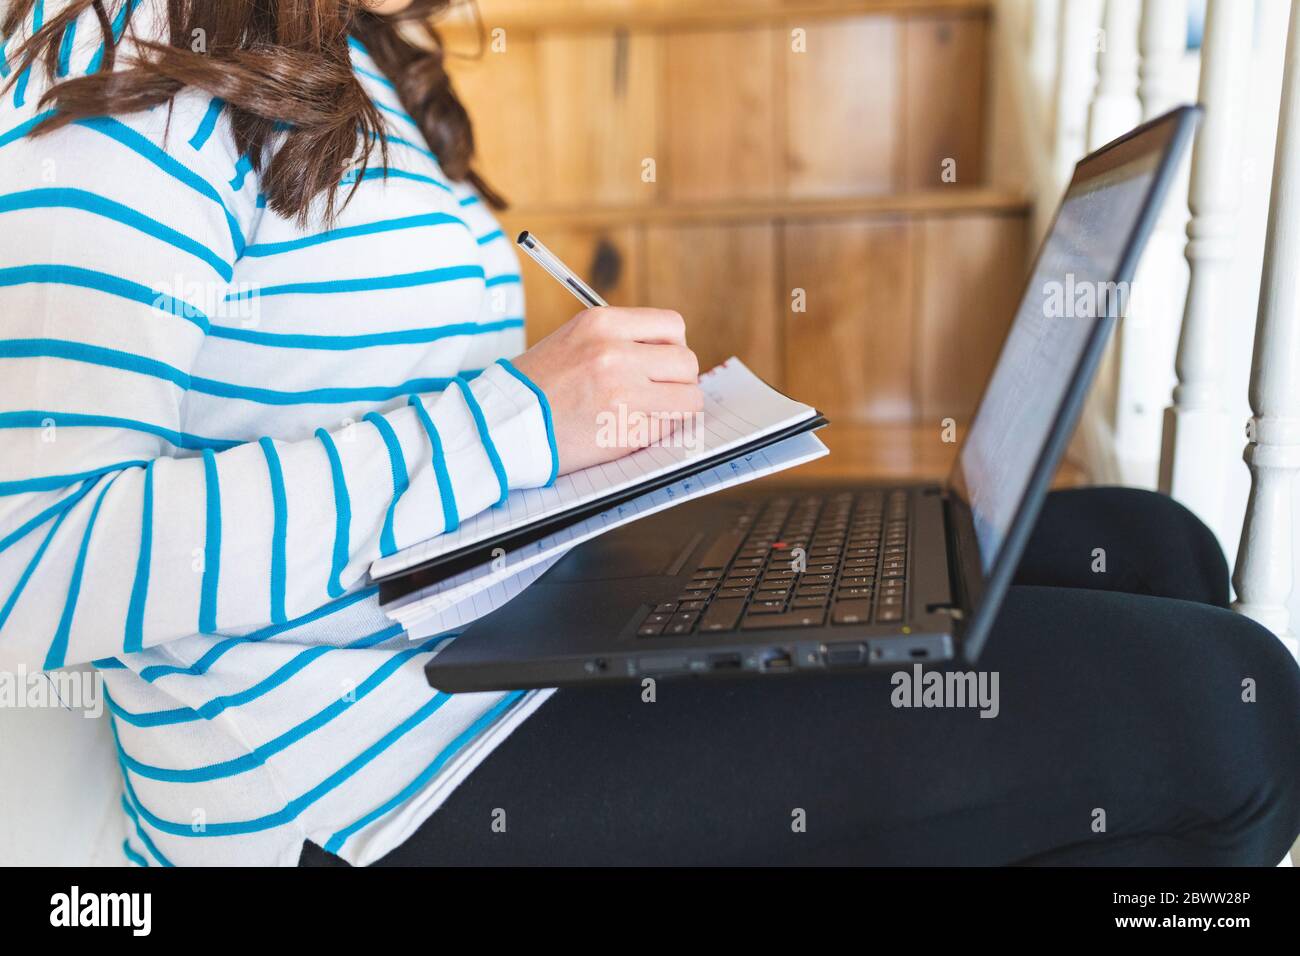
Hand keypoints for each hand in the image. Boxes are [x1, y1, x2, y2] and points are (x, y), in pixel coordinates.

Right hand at [510, 307, 703, 474]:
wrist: (503, 425)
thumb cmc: (537, 385)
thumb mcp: (574, 339)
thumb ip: (620, 339)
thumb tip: (670, 353)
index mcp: (602, 324)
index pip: (673, 325)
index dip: (673, 346)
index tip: (662, 362)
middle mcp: (615, 353)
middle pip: (686, 362)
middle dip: (678, 380)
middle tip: (657, 392)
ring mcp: (623, 393)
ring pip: (688, 398)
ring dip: (674, 408)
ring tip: (647, 412)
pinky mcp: (626, 431)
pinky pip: (668, 429)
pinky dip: (656, 432)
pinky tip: (628, 430)